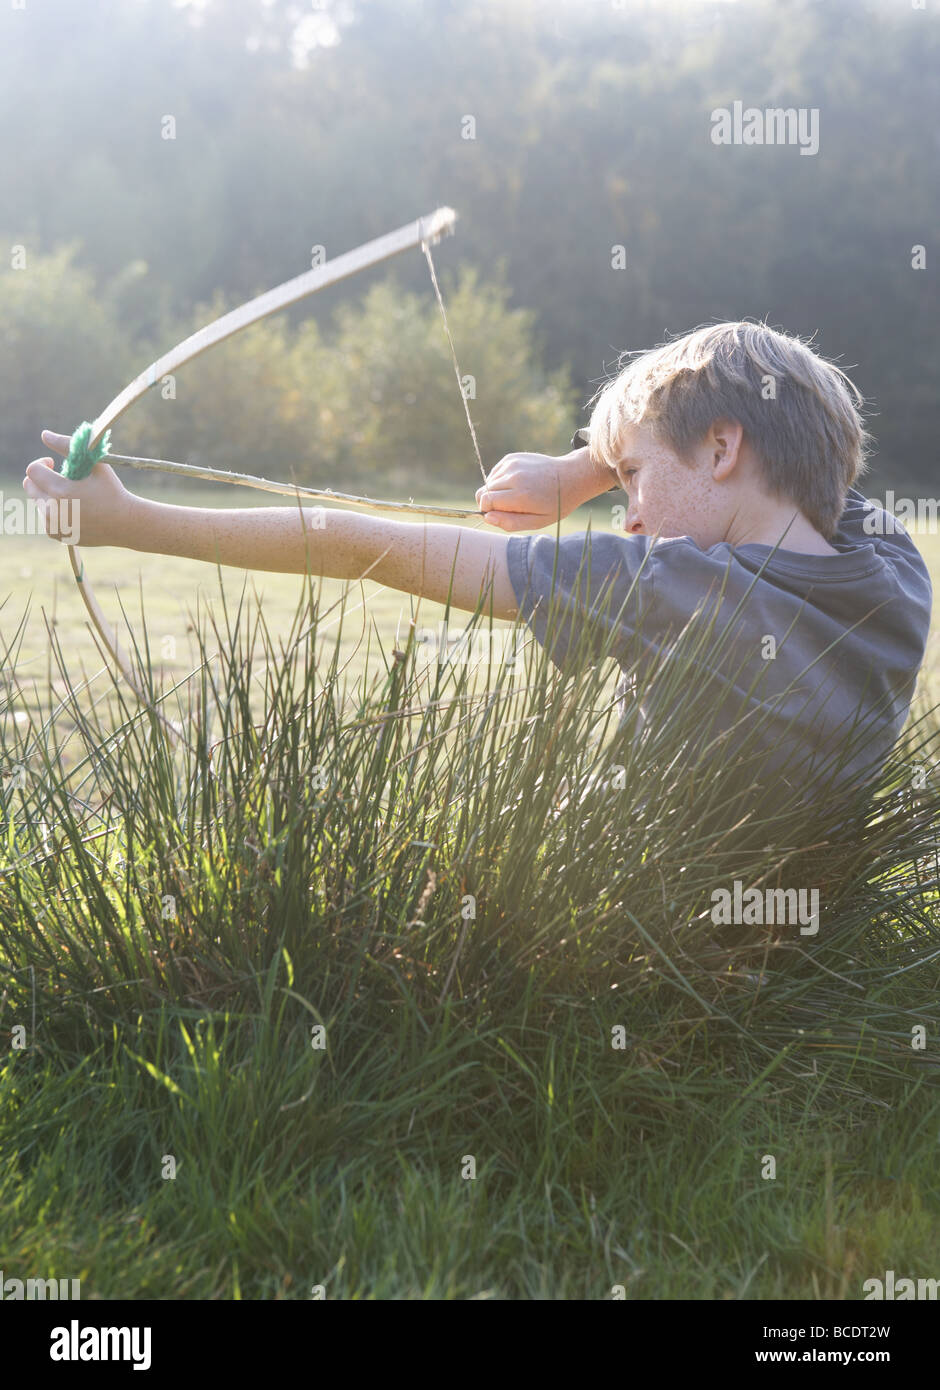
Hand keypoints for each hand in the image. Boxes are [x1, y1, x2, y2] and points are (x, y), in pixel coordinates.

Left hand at [22, 429, 132, 545]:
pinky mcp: (55, 534)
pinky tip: (73, 509)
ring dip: (48, 494)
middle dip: (42, 478)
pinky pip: (45, 516)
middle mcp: (53, 511)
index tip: (53, 463)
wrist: (125, 524)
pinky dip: (54, 510)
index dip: (42, 463)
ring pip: (37, 501)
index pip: (33, 471)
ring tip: (71, 496)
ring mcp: (53, 525)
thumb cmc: (112, 491)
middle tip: (61, 478)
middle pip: (30, 486)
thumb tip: (44, 435)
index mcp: (61, 491)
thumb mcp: (95, 464)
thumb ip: (68, 446)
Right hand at [475, 451, 581, 531]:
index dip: (489, 511)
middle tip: (509, 507)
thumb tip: (487, 517)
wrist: (570, 476)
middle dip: (491, 502)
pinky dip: (500, 481)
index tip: (501, 515)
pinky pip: (495, 473)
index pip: (486, 502)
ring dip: (496, 492)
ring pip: (488, 482)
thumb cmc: (555, 503)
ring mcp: (512, 464)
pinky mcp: (512, 458)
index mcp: (520, 495)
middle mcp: (514, 476)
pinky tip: (516, 485)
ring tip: (515, 496)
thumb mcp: (538, 521)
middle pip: (483, 492)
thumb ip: (511, 522)